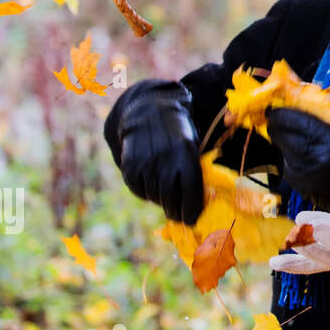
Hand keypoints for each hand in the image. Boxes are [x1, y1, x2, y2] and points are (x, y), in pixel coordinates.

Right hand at [105, 80, 203, 223]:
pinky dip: (145, 192)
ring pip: (154, 197)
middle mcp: (165, 161)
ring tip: (165, 190)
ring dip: (160, 199)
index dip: (192, 211)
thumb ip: (195, 171)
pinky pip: (138, 190)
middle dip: (176, 211)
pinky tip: (150, 182)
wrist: (149, 110)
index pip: (191, 192)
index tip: (192, 220)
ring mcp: (146, 164)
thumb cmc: (178, 133)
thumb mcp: (193, 146)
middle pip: (171, 200)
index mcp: (186, 155)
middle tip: (179, 214)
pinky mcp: (130, 166)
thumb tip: (200, 203)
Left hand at [265, 107, 329, 215]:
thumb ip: (318, 124)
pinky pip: (287, 166)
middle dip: (276, 127)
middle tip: (277, 122)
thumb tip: (293, 112)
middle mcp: (313, 156)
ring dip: (285, 144)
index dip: (280, 114)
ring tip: (298, 143)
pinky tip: (305, 160)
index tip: (276, 110)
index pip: (293, 121)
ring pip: (282, 150)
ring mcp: (304, 172)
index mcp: (328, 139)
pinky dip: (291, 160)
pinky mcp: (299, 184)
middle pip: (280, 135)